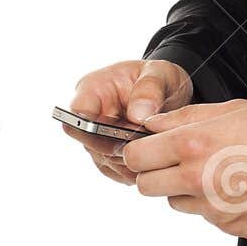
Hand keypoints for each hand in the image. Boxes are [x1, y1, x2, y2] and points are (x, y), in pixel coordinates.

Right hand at [62, 59, 193, 186]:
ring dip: (134, 158)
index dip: (96, 128)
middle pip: (93, 144)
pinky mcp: (109, 159)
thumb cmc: (158, 79)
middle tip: (152, 137)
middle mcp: (89, 119)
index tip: (126, 131)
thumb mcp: (160, 74)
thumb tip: (138, 116)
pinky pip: (120, 172)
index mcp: (92, 90)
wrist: (168, 93)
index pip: (78, 115)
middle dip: (125, 144)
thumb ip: (149, 89)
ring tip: (158, 143)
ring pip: (108, 161)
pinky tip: (156, 157)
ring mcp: (96, 142)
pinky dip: (139, 168)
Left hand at [122, 100, 246, 237]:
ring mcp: (211, 208)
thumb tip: (153, 124)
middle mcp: (196, 179)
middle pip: (145, 185)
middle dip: (155, 172)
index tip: (147, 148)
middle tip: (176, 161)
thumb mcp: (234, 110)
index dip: (138, 151)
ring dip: (185, 189)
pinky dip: (213, 203)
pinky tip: (238, 187)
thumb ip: (186, 117)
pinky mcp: (228, 226)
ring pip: (175, 201)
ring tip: (217, 171)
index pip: (135, 156)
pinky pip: (205, 215)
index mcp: (193, 144)